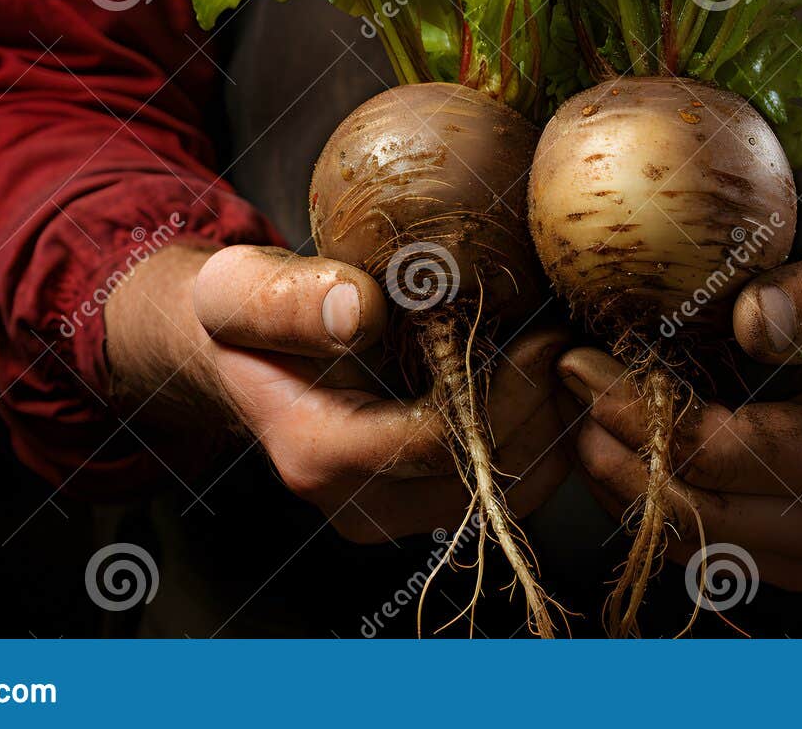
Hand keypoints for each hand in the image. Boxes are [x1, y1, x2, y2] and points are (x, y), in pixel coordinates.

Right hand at [106, 243, 570, 543]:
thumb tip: (358, 310)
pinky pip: (499, 492)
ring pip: (503, 497)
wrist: (231, 354)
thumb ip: (290, 300)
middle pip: (484, 480)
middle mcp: (357, 503)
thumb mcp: (241, 289)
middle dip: (542, 412)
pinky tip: (547, 386)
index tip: (544, 331)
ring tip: (565, 360)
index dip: (506, 391)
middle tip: (570, 341)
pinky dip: (537, 443)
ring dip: (549, 432)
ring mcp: (389, 512)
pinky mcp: (415, 503)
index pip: (439, 445)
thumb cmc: (239, 314)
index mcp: (318, 454)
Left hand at [557, 222, 801, 590]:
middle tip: (568, 383)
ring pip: (691, 542)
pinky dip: (658, 500)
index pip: (720, 455)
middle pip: (693, 512)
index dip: (639, 412)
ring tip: (581, 411)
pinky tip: (627, 443)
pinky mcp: (800, 558)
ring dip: (625, 482)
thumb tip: (751, 320)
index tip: (582, 358)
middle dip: (614, 450)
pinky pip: (709, 548)